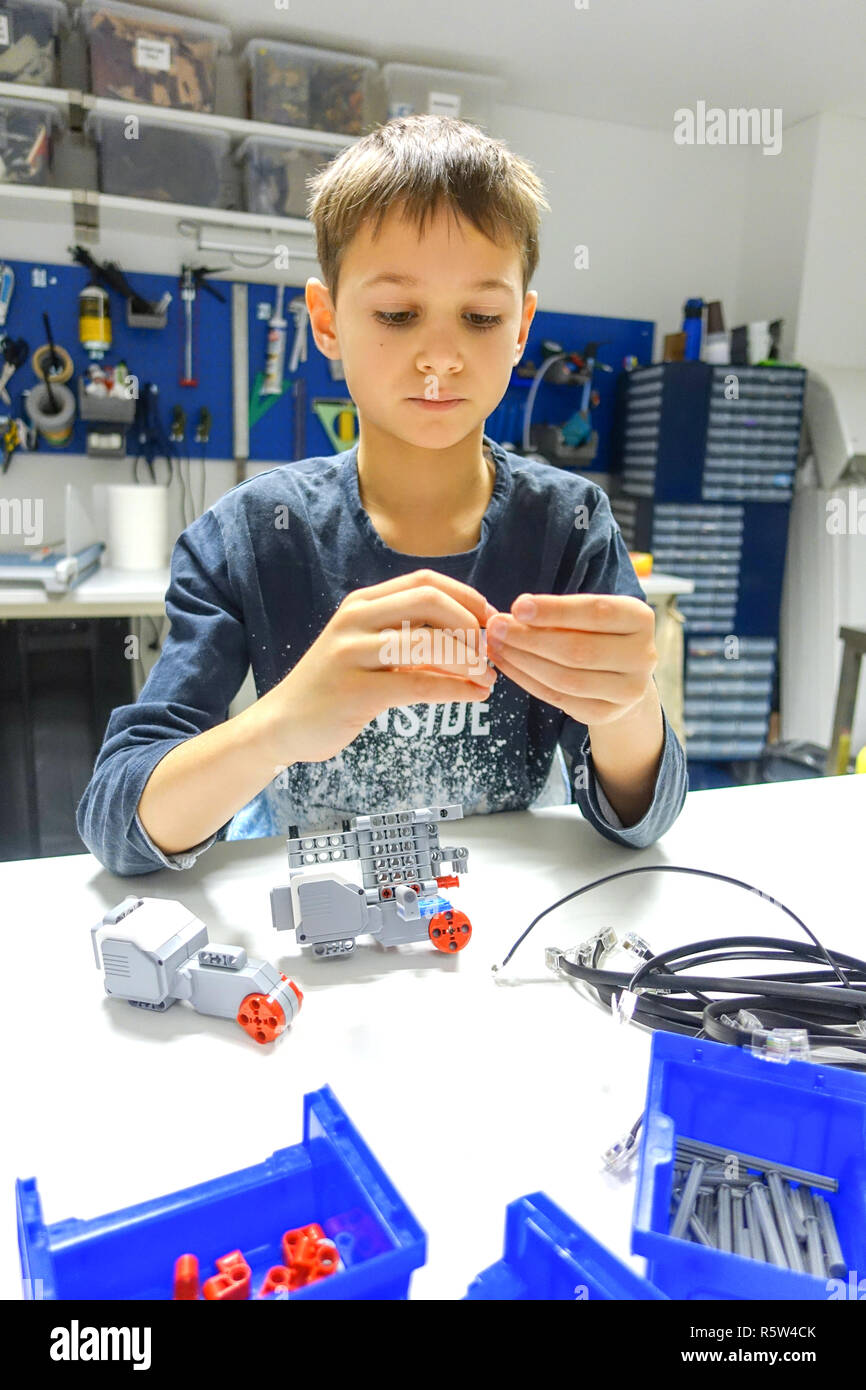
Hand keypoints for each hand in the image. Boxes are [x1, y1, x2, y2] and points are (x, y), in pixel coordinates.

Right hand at [262, 569, 496, 764]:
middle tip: (491, 648)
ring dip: (469, 659)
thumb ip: (411, 639)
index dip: (465, 596)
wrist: (283, 724)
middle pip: (429, 599)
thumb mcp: (370, 651)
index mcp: (362, 604)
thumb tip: (471, 639)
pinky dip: (456, 689)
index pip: (424, 581)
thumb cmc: (335, 688)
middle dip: (470, 622)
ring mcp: (353, 653)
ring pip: (428, 641)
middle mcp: (356, 619)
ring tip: (489, 677)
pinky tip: (475, 696)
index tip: (490, 620)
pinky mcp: (356, 690)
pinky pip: (419, 683)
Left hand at [485, 592, 656, 727]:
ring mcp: (628, 690)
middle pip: (578, 650)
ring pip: (566, 678)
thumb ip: (561, 612)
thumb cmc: (597, 633)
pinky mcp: (606, 713)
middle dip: (530, 638)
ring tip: (496, 645)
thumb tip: (519, 611)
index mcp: (640, 619)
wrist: (620, 675)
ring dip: (523, 661)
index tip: (518, 606)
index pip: (596, 612)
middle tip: (497, 627)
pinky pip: (558, 698)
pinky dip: (527, 680)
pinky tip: (507, 664)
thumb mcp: (589, 615)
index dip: (555, 610)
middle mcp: (643, 656)